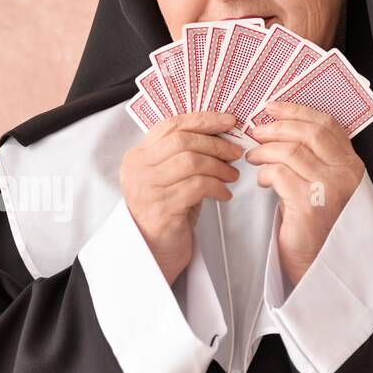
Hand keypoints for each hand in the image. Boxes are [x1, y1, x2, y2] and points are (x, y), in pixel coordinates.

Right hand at [120, 111, 243, 285]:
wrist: (154, 252)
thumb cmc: (167, 212)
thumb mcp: (171, 178)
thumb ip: (185, 155)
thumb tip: (222, 133)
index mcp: (137, 156)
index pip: (171, 125)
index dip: (203, 120)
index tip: (229, 121)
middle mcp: (137, 169)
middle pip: (182, 141)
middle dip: (215, 144)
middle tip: (236, 152)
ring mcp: (147, 188)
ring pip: (191, 161)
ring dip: (219, 166)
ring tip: (232, 176)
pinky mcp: (161, 207)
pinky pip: (197, 186)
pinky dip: (217, 187)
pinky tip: (224, 195)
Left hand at [243, 101, 365, 286]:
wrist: (319, 265)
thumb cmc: (316, 226)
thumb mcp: (321, 186)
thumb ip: (312, 159)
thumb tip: (279, 130)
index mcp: (351, 165)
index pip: (326, 124)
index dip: (297, 110)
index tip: (271, 106)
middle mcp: (346, 174)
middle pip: (308, 133)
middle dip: (276, 127)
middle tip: (255, 132)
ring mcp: (330, 189)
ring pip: (290, 152)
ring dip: (264, 151)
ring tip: (253, 159)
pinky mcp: (310, 206)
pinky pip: (279, 174)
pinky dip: (265, 173)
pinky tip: (263, 181)